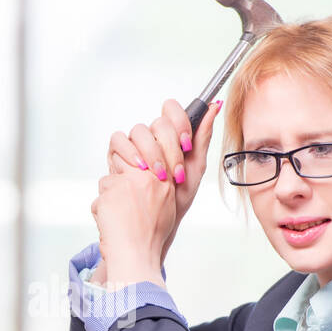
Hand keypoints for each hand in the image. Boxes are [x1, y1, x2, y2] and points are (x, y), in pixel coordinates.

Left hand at [91, 156, 174, 286]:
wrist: (137, 255)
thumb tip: (147, 175)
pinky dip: (100, 213)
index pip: (144, 160)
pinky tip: (111, 225)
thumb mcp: (166, 209)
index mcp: (163, 182)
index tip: (133, 194)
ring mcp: (129, 182)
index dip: (133, 173)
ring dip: (108, 200)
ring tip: (119, 220)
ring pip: (107, 182)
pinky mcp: (111, 191)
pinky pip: (98, 199)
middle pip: (123, 164)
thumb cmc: (149, 239)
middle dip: (118, 182)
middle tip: (123, 207)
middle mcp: (148, 178)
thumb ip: (158, 188)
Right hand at [106, 98, 222, 261]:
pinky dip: (129, 153)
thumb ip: (202, 138)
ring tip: (159, 175)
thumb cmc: (175, 200)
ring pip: (138, 131)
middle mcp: (152, 138)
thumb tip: (215, 107)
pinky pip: (118, 141)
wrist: (156, 224)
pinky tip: (139, 169)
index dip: (180, 123)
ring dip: (151, 153)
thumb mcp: (194, 171)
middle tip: (175, 169)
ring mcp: (134, 145)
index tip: (186, 144)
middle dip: (169, 146)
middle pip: (158, 123)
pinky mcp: (116, 154)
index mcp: (171, 137)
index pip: (172, 111)